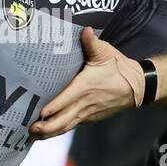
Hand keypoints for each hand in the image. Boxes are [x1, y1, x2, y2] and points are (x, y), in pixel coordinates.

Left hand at [29, 28, 144, 138]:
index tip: (40, 113)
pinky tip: (46, 134)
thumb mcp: (106, 52)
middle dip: (46, 126)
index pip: (67, 99)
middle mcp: (85, 103)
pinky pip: (71, 126)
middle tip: (30, 128)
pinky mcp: (89, 118)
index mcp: (86, 86)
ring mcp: (87, 113)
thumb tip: (85, 30)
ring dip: (49, 132)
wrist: (137, 86)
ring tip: (33, 135)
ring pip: (66, 126)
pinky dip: (58, 131)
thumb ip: (92, 42)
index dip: (54, 107)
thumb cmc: (119, 68)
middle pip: (63, 119)